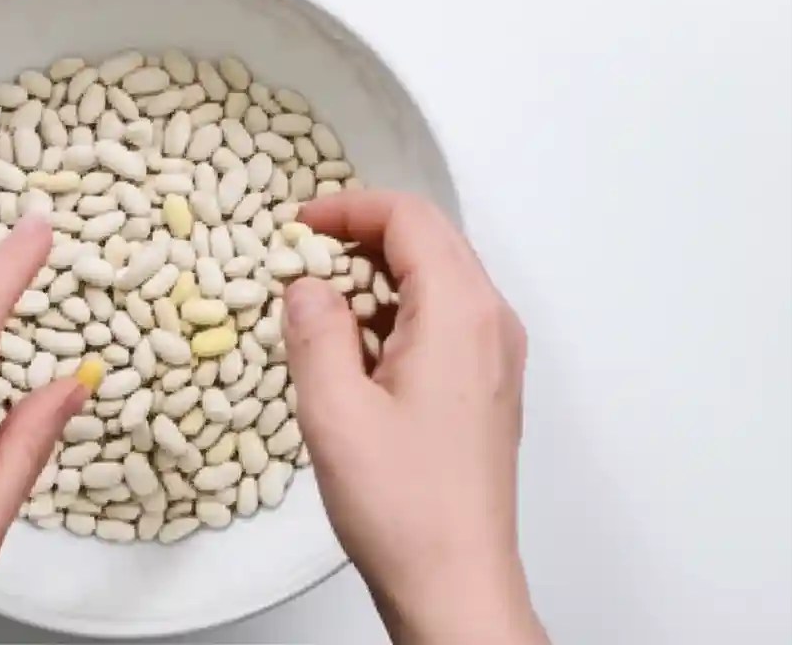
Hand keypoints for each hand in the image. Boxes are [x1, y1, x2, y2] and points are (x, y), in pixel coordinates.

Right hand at [282, 191, 546, 643]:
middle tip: (301, 255)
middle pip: (430, 240)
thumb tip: (305, 284)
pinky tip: (353, 351)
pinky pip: (443, 320)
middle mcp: (491, 323)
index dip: (347, 208)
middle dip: (361, 235)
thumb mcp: (333, 410)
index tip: (296, 224)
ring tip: (318, 306)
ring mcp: (495, 356)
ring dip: (377, 276)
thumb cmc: (402, 505)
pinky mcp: (486, 386)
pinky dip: (395, 313)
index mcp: (460, 314)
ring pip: (437, 280)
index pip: (409, 219)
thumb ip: (314, 330)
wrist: (455, 582)